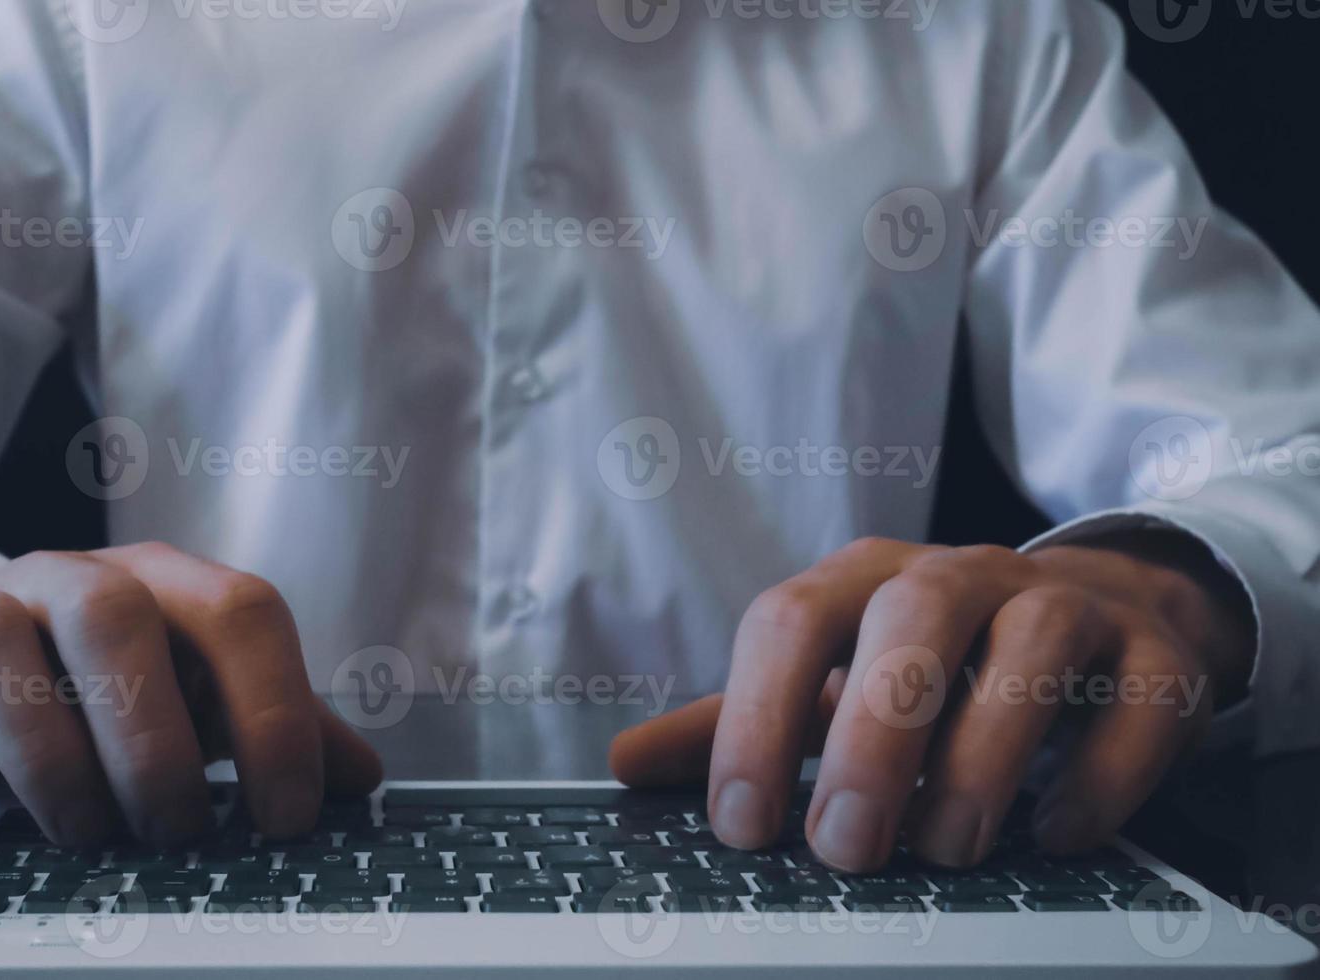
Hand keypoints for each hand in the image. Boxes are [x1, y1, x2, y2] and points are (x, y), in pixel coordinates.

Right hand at [0, 543, 381, 844]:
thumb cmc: (102, 687)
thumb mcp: (197, 697)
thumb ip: (276, 728)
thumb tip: (362, 780)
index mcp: (166, 583)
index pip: (242, 613)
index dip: (276, 717)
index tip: (285, 819)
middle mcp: (67, 578)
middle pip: (115, 618)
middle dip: (152, 743)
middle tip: (172, 833)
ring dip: (47, 761)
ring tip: (80, 834)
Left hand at [610, 536, 1253, 870]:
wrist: (1093, 615)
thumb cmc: (932, 662)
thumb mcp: (829, 682)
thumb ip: (737, 720)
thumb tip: (625, 761)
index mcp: (863, 581)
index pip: (792, 621)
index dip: (756, 719)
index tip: (742, 823)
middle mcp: (960, 576)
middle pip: (911, 623)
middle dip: (873, 741)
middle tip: (844, 848)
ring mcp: (1064, 606)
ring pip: (1029, 654)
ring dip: (981, 762)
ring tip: (947, 849)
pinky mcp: (1153, 656)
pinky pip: (1137, 704)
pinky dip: (1094, 779)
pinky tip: (1052, 834)